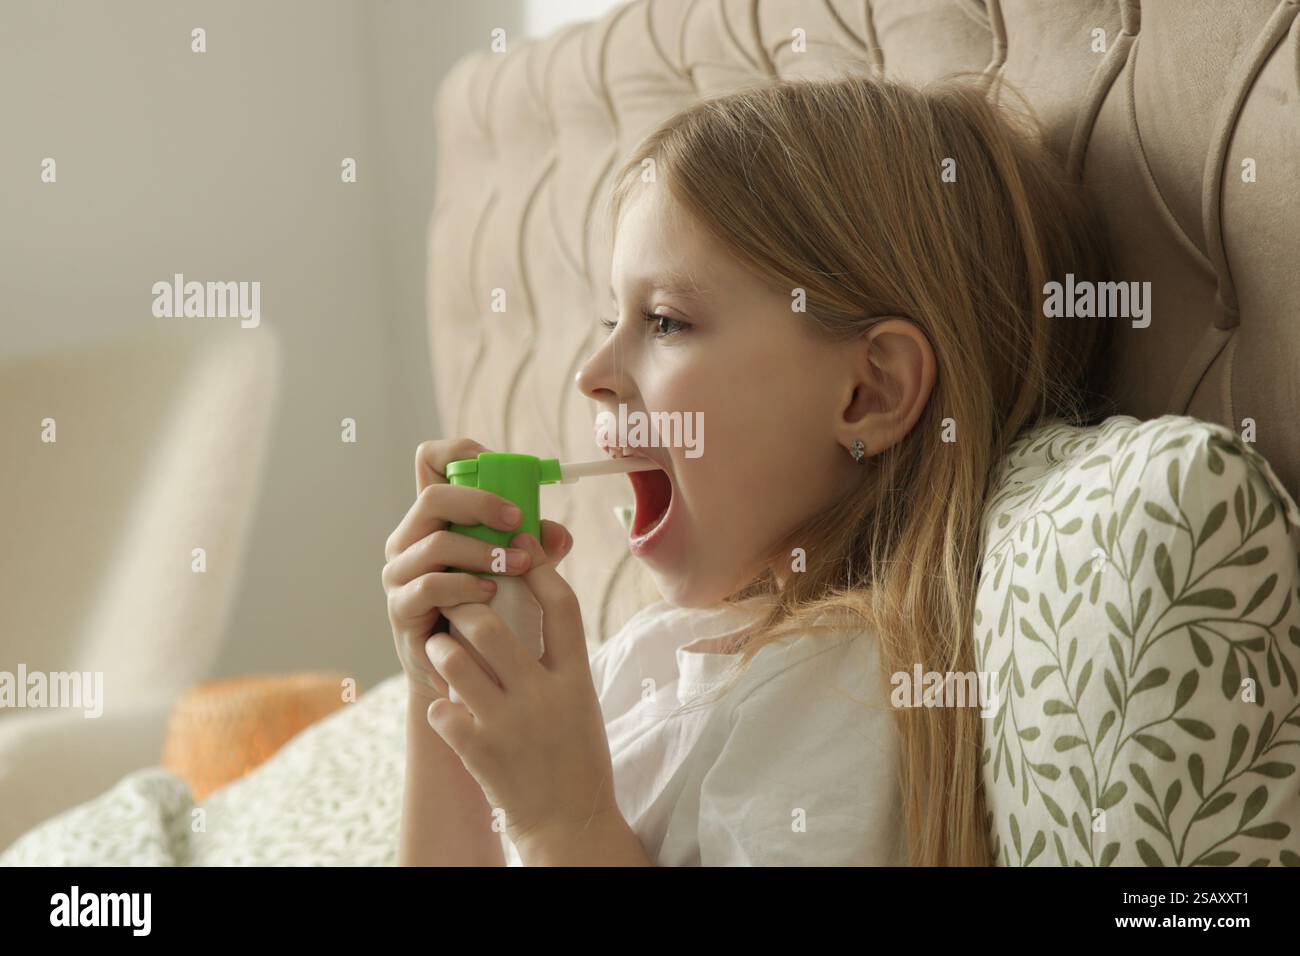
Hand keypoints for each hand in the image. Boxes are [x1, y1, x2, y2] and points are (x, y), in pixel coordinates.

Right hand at [382, 438, 573, 699]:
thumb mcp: (516, 572)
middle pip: (433, 496)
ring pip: (435, 543)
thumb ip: (536, 549)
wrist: (465, 673)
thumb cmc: (490, 610)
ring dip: (484, 551)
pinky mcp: (401, 608)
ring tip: (518, 566)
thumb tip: (558, 535)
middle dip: (482, 503)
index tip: (498, 464)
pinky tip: (491, 594)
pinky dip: (466, 586)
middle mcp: (409, 538)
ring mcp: (400, 573)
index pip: (430, 461)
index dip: (460, 451)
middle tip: (520, 521)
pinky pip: (431, 587)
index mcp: (435, 518)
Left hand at [424, 530, 622, 855]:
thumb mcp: (581, 699)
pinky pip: (441, 711)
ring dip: (441, 648)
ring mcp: (510, 724)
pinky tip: (447, 707)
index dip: (539, 568)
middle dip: (464, 606)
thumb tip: (539, 595)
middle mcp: (545, 695)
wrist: (571, 823)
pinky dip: (440, 705)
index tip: (518, 545)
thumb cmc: (575, 754)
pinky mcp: (481, 753)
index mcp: (577, 677)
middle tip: (455, 602)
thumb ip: (559, 654)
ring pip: (456, 662)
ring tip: (440, 646)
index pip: (561, 605)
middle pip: (492, 626)